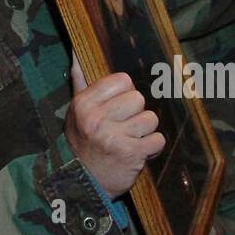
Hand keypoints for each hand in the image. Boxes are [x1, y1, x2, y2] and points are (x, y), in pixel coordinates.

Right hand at [65, 58, 163, 198]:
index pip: (123, 80)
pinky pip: (158, 139)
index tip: (117, 106)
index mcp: (84, 103)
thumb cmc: (83, 140)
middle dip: (135, 112)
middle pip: (138, 98)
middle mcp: (97, 118)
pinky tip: (138, 151)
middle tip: (123, 125)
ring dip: (145, 131)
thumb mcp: (76, 111)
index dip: (124, 92)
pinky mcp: (131, 154)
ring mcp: (114, 137)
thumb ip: (80, 81)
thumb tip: (76, 53)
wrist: (83, 181)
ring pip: (150, 119)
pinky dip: (151, 147)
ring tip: (131, 138)